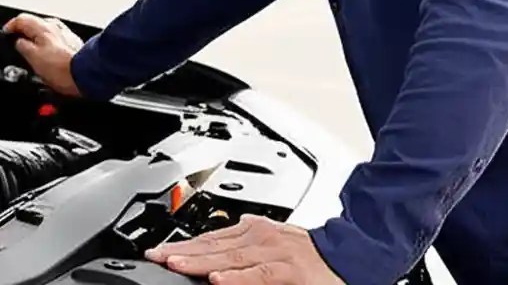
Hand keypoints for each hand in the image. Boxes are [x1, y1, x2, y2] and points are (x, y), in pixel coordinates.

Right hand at [2, 13, 83, 96]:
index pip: (21, 19)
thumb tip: (18, 42)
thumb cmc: (62, 68)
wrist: (85, 75)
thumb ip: (22, 46)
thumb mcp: (33, 58)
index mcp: (43, 27)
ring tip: (32, 49)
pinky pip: (55, 39)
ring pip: (45, 31)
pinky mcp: (73, 43)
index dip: (10, 26)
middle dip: (24, 31)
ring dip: (36, 37)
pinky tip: (48, 54)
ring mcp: (65, 34)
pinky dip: (47, 43)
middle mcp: (55, 27)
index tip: (6, 33)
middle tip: (16, 40)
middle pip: (34, 23)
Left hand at [144, 215, 342, 283]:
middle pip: (212, 245)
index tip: (158, 252)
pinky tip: (217, 279)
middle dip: (181, 251)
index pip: (209, 237)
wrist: (352, 256)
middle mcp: (260, 236)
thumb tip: (216, 254)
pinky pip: (259, 274)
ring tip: (175, 264)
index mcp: (253, 229)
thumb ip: (243, 246)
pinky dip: (237, 277)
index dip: (181, 245)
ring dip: (199, 262)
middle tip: (155, 257)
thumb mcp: (271, 245)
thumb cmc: (311, 256)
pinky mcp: (290, 270)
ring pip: (230, 257)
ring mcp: (275, 251)